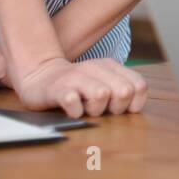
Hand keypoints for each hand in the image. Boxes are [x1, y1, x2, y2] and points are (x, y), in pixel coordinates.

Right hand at [8, 57, 148, 117]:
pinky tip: (72, 111)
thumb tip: (135, 107)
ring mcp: (76, 77)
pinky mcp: (57, 89)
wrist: (40, 76)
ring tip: (86, 109)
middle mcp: (95, 68)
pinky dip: (75, 111)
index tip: (121, 109)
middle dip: (117, 108)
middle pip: (124, 91)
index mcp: (111, 66)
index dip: (134, 103)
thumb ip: (121, 88)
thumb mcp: (103, 81)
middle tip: (102, 110)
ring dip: (96, 110)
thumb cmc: (77, 86)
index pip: (139, 86)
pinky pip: (73, 101)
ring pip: (102, 94)